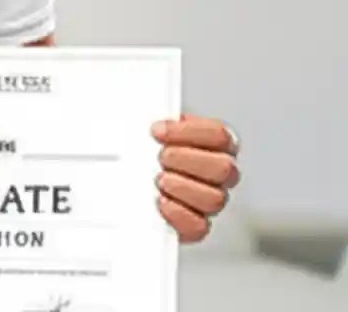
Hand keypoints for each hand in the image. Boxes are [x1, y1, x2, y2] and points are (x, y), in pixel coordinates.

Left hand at [151, 114, 240, 242]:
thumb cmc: (144, 151)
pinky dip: (178, 214)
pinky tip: (161, 201)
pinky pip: (199, 226)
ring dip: (181, 187)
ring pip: (215, 198)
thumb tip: (151, 124)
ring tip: (158, 180)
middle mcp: (219, 173)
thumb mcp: (150, 129)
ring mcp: (210, 200)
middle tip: (161, 158)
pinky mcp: (195, 225)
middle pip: (224, 168)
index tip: (158, 131)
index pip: (219, 135)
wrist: (127, 183)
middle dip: (186, 160)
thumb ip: (157, 124)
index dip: (188, 131)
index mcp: (214, 143)